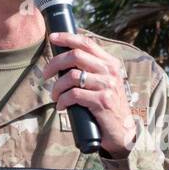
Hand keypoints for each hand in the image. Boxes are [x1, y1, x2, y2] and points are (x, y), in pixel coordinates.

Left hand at [40, 31, 137, 157]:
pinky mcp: (101, 101)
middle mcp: (110, 71)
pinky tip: (62, 106)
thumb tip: (63, 60)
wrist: (122, 131)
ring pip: (71, 76)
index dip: (67, 38)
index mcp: (110, 63)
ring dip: (57, 87)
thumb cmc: (107, 106)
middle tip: (46, 74)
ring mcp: (107, 86)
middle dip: (55, 63)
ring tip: (55, 96)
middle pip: (75, 56)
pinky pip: (73, 95)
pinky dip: (62, 100)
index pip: (87, 43)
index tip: (52, 38)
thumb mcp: (104, 83)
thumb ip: (91, 70)